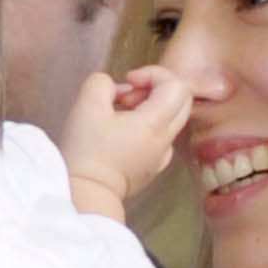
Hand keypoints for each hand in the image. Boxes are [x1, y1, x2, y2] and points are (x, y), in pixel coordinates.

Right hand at [61, 66, 194, 219]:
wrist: (87, 193)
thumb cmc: (87, 151)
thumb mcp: (86, 105)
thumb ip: (102, 83)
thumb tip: (117, 89)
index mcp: (155, 122)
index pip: (176, 84)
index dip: (153, 73)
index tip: (128, 81)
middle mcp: (166, 139)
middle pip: (181, 99)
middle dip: (155, 88)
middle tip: (127, 96)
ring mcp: (162, 155)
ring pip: (171, 118)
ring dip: (150, 108)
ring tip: (120, 115)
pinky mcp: (153, 167)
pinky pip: (161, 138)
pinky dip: (147, 128)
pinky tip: (123, 136)